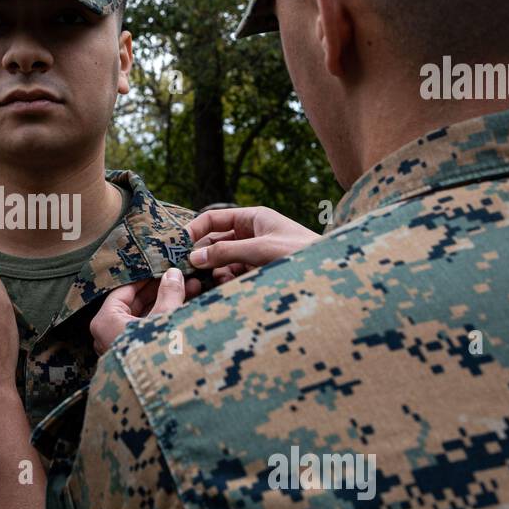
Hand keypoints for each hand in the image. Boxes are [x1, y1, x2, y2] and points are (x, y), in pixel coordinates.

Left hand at [89, 268, 184, 355]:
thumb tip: (174, 274)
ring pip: (145, 317)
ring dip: (167, 302)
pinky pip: (149, 331)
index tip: (163, 267)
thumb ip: (170, 293)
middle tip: (181, 276)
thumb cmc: (157, 354)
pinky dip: (165, 319)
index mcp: (106, 321)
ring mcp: (121, 348)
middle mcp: (108, 334)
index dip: (146, 277)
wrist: (161, 397)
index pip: (124, 291)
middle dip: (161, 289)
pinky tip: (187, 306)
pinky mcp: (135, 358)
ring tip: (192, 287)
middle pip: (135, 304)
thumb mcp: (166, 317)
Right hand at [186, 206, 320, 286]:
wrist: (331, 275)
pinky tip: (221, 290)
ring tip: (205, 283)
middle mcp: (251, 234)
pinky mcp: (258, 274)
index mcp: (253, 218)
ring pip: (222, 262)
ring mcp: (254, 255)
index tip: (177, 245)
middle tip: (184, 270)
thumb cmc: (302, 254)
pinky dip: (225, 282)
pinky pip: (233, 276)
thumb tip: (194, 257)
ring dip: (213, 272)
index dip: (194, 230)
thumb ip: (227, 252)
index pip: (213, 219)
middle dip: (201, 255)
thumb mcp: (261, 250)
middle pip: (215, 242)